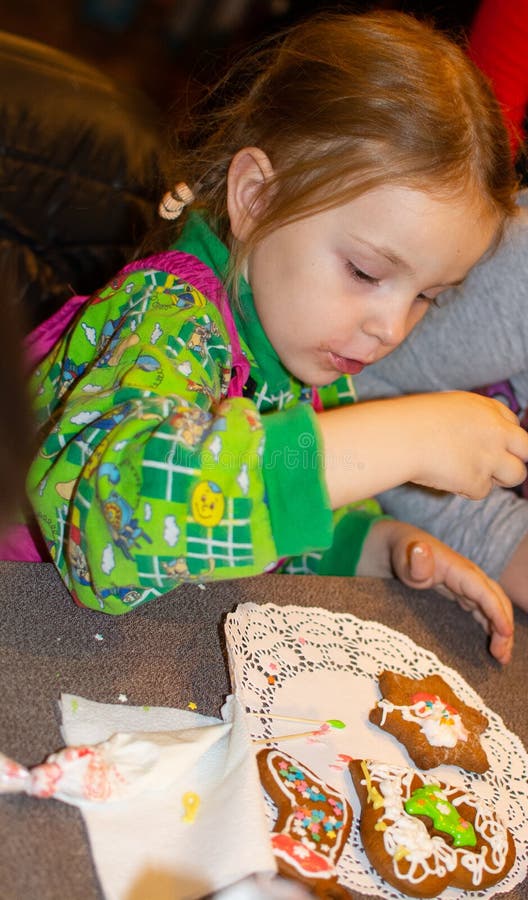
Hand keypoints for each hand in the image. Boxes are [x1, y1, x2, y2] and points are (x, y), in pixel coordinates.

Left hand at [357, 519, 513, 664]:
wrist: (405, 548)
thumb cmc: (405, 555)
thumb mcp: (407, 559)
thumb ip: (415, 560)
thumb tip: (420, 549)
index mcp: (460, 570)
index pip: (485, 592)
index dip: (497, 612)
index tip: (505, 632)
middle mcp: (471, 577)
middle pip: (496, 601)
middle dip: (504, 627)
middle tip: (502, 656)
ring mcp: (470, 586)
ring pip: (494, 607)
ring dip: (501, 631)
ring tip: (502, 657)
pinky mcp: (466, 594)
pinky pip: (486, 610)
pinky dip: (493, 626)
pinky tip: (495, 644)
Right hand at [407, 391, 527, 498]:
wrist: (399, 438)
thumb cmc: (410, 421)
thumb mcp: (446, 408)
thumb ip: (468, 422)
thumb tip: (471, 441)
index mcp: (486, 409)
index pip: (513, 423)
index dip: (503, 438)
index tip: (491, 445)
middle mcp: (496, 431)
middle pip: (526, 449)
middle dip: (514, 459)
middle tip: (494, 466)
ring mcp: (490, 456)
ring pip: (516, 475)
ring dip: (496, 478)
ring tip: (468, 474)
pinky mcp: (478, 480)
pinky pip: (482, 492)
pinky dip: (465, 489)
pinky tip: (445, 479)